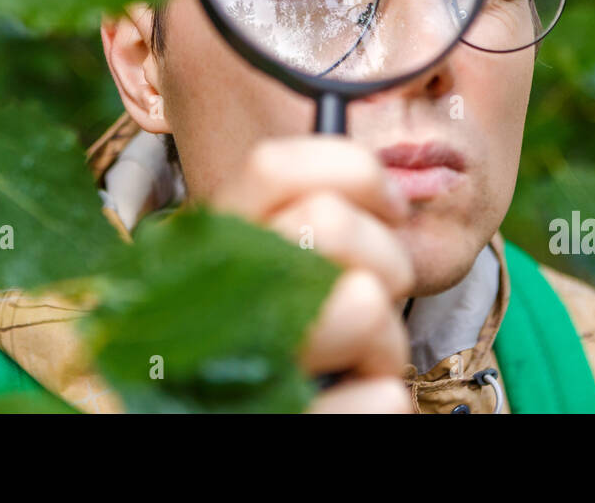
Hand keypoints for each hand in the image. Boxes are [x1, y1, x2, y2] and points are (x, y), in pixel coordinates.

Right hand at [210, 135, 415, 412]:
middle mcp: (204, 301)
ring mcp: (237, 370)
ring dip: (386, 339)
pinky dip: (384, 397)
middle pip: (328, 221)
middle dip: (387, 258)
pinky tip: (350, 400)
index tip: (389, 204)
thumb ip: (309, 222)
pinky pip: (381, 396)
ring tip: (357, 359)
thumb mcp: (277, 271)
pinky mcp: (278, 426)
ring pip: (362, 305)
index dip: (355, 171)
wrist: (249, 423)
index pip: (271, 166)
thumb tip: (383, 182)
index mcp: (205, 252)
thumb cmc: (284, 346)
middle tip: (376, 293)